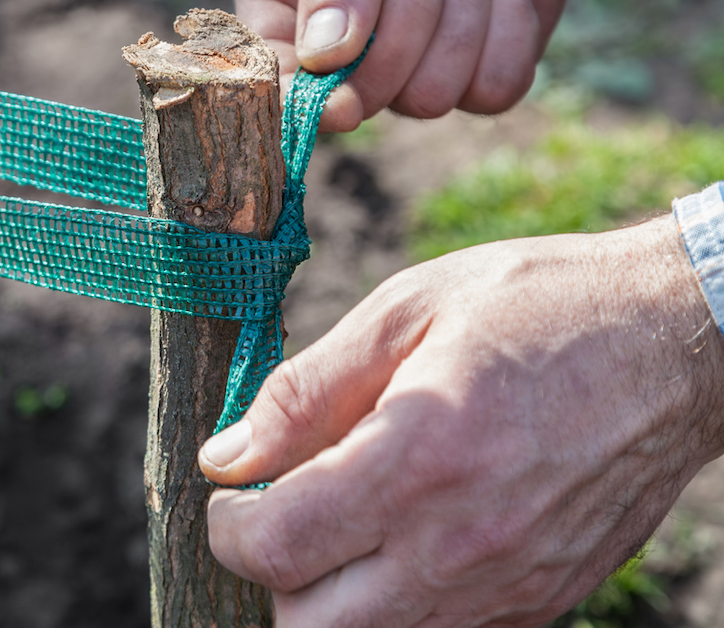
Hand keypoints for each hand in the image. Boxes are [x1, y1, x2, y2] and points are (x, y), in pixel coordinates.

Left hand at [200, 216, 723, 625]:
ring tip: (341, 522)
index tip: (233, 490)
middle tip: (280, 513)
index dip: (230, 527)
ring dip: (331, 598)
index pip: (278, 548)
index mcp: (420, 459)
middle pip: (309, 627)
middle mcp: (462, 544)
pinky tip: (406, 535)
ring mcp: (509, 586)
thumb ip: (305, 392)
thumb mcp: (407, 311)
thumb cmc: (537, 307)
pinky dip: (399, 603)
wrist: (675, 341)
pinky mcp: (542, 600)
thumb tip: (227, 453)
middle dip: (272, 579)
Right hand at [236, 0, 660, 130]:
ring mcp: (407, 69)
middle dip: (404, 21)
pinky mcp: (475, 77)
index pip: (270, 73)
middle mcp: (336, 47)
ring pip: (428, 97)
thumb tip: (324, 56)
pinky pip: (491, 89)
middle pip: (357, 97)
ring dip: (461, 9)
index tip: (336, 101)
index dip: (299, 97)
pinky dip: (508, 26)